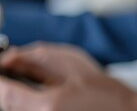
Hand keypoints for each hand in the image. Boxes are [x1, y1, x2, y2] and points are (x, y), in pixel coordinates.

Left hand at [0, 43, 136, 110]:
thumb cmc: (102, 88)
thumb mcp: (72, 62)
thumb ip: (36, 56)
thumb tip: (9, 57)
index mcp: (46, 104)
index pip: (4, 91)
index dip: (0, 77)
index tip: (1, 66)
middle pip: (5, 102)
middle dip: (5, 84)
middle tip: (11, 68)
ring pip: (12, 107)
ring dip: (13, 94)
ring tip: (26, 80)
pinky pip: (23, 110)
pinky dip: (21, 101)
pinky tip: (34, 93)